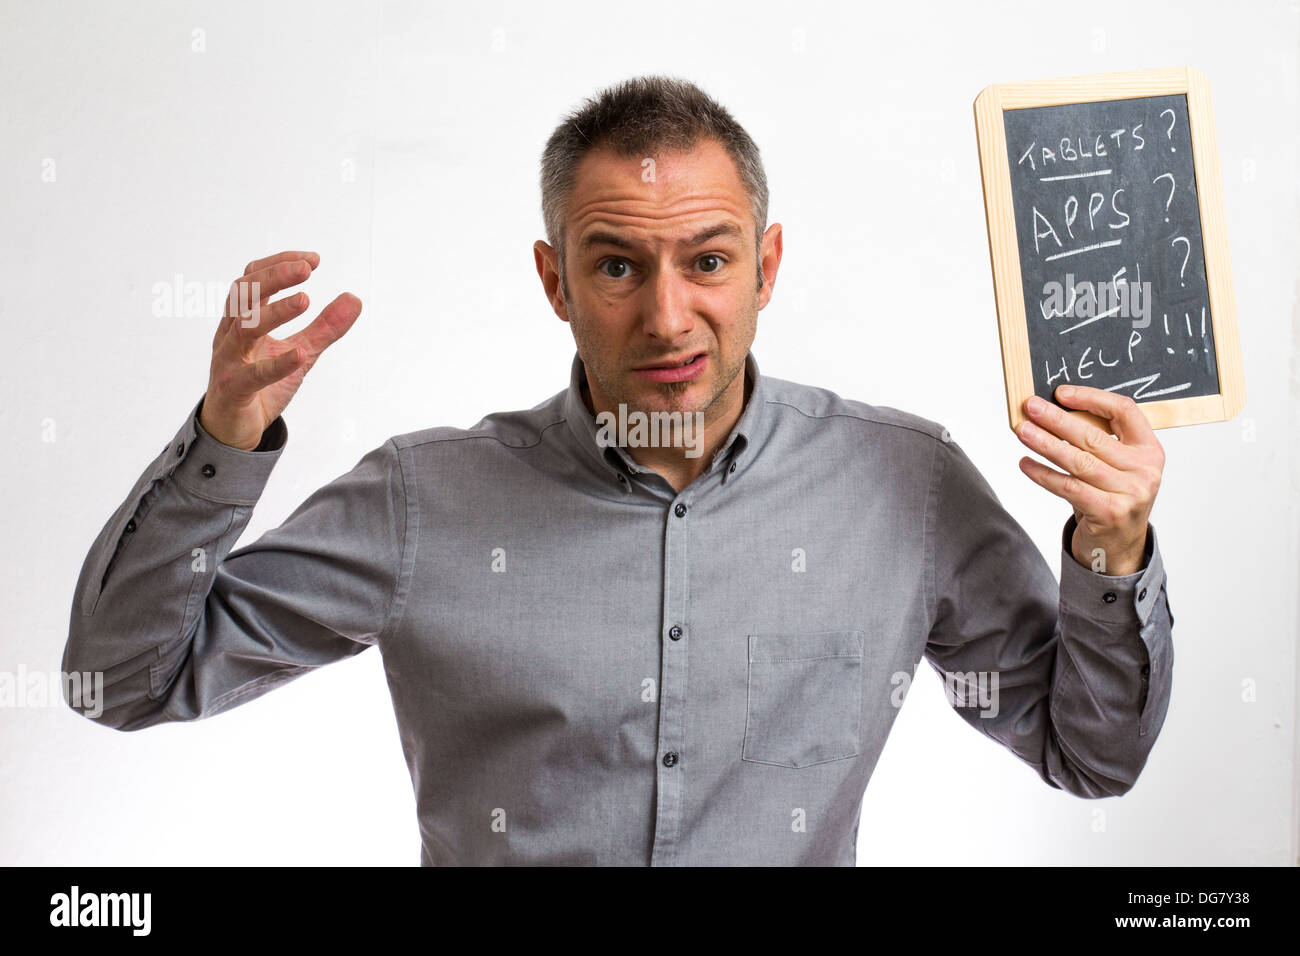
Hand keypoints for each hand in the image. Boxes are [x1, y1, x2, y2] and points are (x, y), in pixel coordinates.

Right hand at [199, 250, 361, 449]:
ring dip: (274, 311)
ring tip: (305, 299)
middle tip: (306, 269)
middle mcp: (230, 334)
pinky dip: (276, 365)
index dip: (279, 264)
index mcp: (242, 319)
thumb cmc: (262, 385)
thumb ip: (325, 328)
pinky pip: (252, 375)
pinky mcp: (233, 390)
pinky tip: (300, 356)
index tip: (313, 260)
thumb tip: (355, 299)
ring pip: (243, 328)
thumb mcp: (300, 352)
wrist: (233, 428)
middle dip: (274, 277)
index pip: (253, 278)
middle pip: (243, 294)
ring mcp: (228, 361)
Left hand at [1015, 385, 1164, 575]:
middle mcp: (1144, 470)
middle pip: (1094, 436)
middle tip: (1030, 406)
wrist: (1119, 546)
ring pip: (1078, 461)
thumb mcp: (1117, 467)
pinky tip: (1025, 463)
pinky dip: (1043, 474)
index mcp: (1149, 450)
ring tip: (1022, 431)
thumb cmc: (1112, 497)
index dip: (1092, 398)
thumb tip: (1053, 411)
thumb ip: (1099, 441)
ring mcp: (1129, 493)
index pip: (1124, 411)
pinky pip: (1068, 487)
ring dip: (1045, 444)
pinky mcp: (1108, 512)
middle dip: (1056, 419)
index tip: (1061, 393)